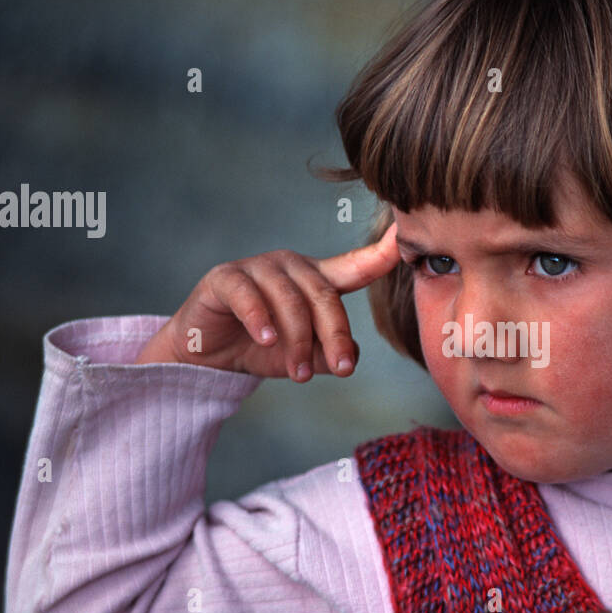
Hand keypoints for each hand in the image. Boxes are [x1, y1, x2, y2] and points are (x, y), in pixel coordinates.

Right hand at [135, 223, 400, 377]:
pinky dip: (260, 319)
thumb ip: (329, 355)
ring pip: (290, 299)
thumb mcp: (304, 358)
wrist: (207, 358)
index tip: (405, 237)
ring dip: (298, 340)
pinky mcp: (225, 278)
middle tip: (341, 369)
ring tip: (299, 375)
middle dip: (335, 334)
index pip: (356, 266)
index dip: (381, 253)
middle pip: (325, 295)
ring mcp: (258, 268)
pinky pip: (248, 295)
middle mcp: (291, 267)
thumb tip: (351, 359)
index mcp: (317, 280)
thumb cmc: (262, 350)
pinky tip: (267, 340)